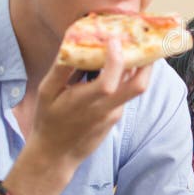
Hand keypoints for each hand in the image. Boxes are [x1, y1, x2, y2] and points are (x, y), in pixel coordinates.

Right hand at [0, 38, 151, 194]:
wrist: (57, 155)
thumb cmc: (48, 121)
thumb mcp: (47, 93)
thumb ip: (61, 69)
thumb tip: (72, 42)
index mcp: (85, 102)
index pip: (109, 82)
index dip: (116, 60)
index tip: (114, 39)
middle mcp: (105, 109)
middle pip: (138, 86)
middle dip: (147, 62)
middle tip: (145, 40)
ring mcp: (114, 114)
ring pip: (135, 88)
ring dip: (140, 67)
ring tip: (137, 46)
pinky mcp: (116, 117)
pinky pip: (126, 94)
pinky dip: (128, 77)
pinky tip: (121, 65)